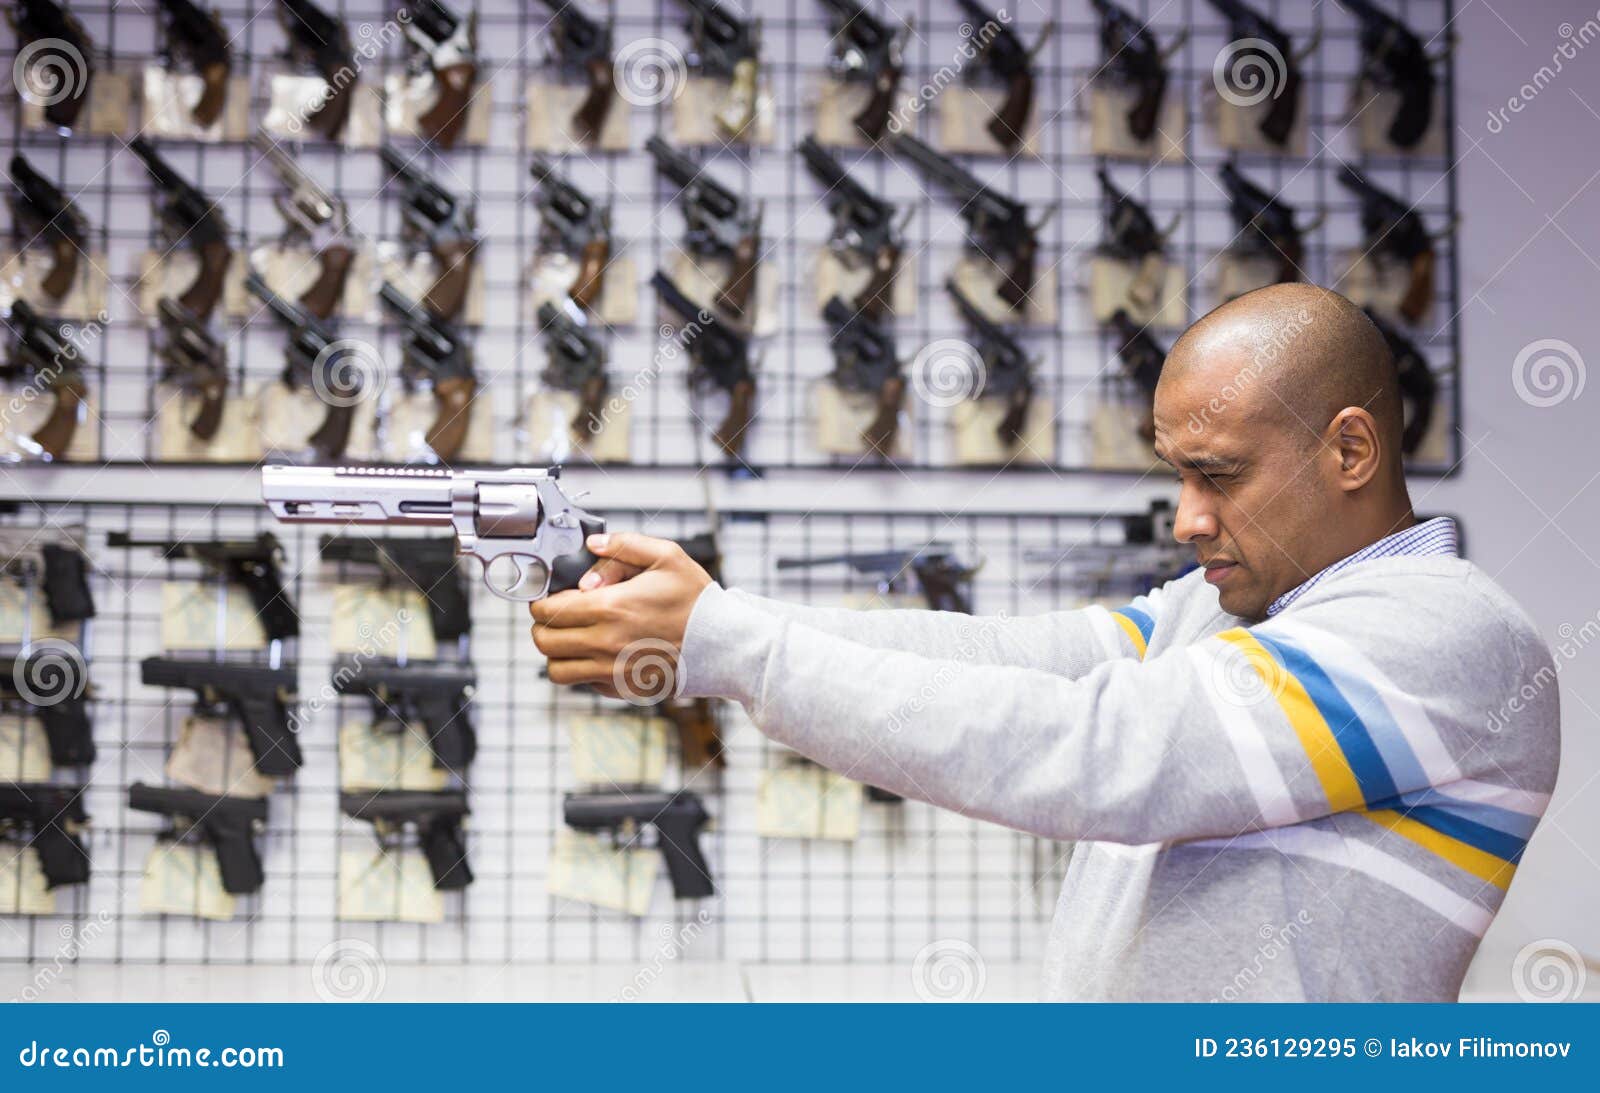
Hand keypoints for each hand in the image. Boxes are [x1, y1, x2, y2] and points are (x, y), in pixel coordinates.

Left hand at [529, 533, 713, 699]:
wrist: (722, 644)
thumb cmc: (696, 601)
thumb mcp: (667, 556)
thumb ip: (625, 546)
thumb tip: (592, 546)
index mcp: (610, 608)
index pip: (548, 610)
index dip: (542, 601)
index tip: (552, 597)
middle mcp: (605, 643)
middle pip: (544, 641)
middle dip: (543, 626)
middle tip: (557, 617)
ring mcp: (612, 671)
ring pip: (556, 670)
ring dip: (557, 654)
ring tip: (573, 639)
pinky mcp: (622, 689)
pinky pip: (584, 685)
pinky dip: (583, 671)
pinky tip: (601, 653)